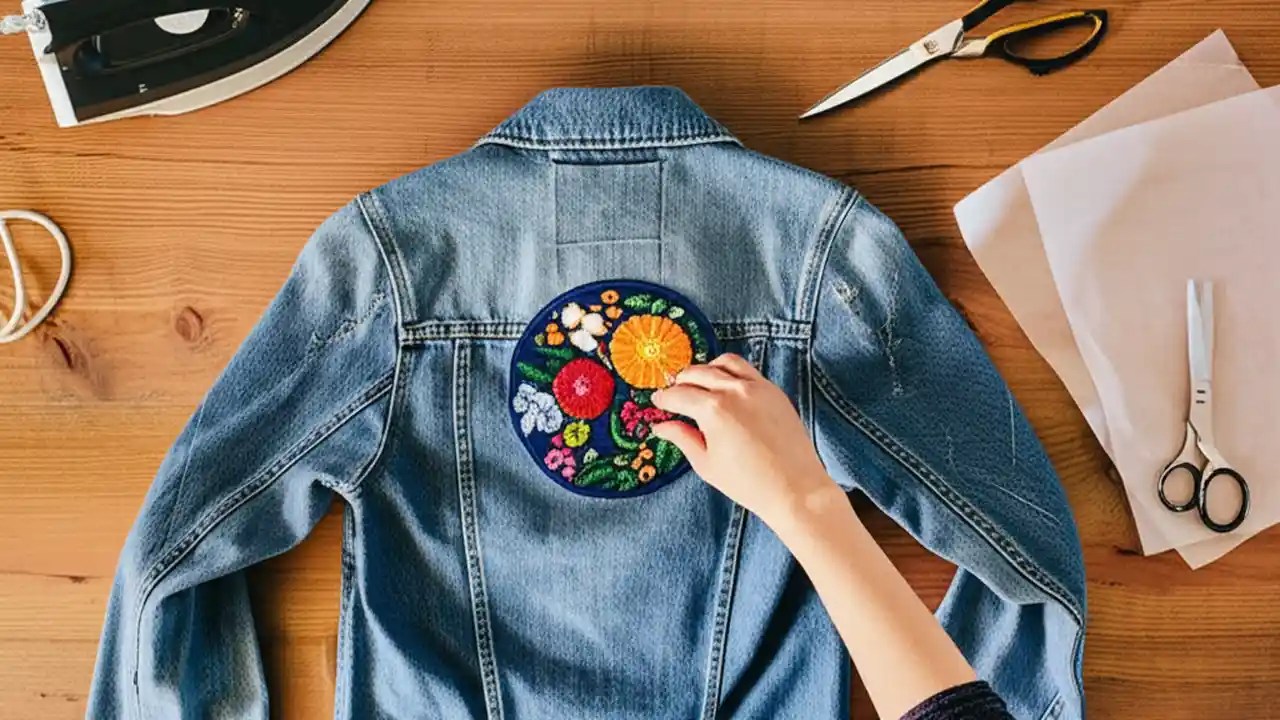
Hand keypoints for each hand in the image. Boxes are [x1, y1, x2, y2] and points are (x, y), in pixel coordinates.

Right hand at [651, 354, 843, 526]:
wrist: (795, 489)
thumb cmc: (748, 483)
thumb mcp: (706, 464)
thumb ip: (682, 438)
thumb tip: (661, 426)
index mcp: (713, 409)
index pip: (679, 395)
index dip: (664, 398)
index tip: (657, 402)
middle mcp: (734, 390)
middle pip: (698, 373)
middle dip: (681, 382)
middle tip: (674, 394)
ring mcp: (758, 387)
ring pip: (724, 363)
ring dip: (706, 370)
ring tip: (699, 384)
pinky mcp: (774, 391)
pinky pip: (747, 370)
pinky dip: (730, 372)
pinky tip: (725, 387)